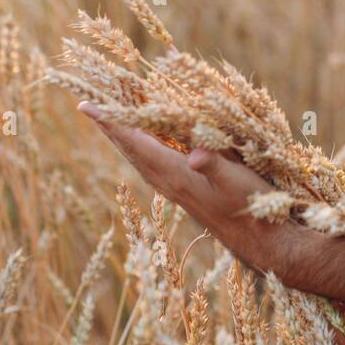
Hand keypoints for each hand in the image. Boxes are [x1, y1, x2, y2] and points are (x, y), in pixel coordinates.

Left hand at [77, 100, 282, 270]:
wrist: (258, 240)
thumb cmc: (249, 206)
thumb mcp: (235, 180)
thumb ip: (214, 165)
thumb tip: (196, 154)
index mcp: (174, 174)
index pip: (134, 142)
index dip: (110, 122)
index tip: (85, 106)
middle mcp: (166, 181)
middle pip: (128, 148)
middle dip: (108, 126)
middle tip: (87, 104)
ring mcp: (173, 187)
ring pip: (138, 156)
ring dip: (121, 136)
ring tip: (109, 118)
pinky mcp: (183, 189)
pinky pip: (151, 161)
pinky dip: (140, 145)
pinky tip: (146, 140)